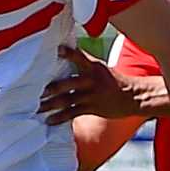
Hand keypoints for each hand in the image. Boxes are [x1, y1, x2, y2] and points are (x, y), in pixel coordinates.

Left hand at [40, 45, 157, 123]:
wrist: (134, 96)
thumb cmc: (114, 81)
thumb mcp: (101, 68)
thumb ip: (85, 62)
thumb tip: (67, 52)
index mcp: (94, 67)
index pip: (80, 57)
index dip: (69, 53)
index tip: (57, 49)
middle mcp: (91, 80)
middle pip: (68, 83)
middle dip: (52, 88)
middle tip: (35, 91)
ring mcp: (91, 95)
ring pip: (67, 100)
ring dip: (51, 104)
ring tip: (37, 108)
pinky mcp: (92, 108)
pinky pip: (72, 113)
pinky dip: (60, 117)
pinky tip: (49, 121)